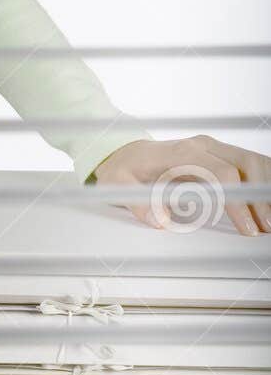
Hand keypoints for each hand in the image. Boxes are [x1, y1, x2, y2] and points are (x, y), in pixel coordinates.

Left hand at [90, 135, 270, 235]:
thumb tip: (159, 221)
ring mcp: (214, 148)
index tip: (246, 226)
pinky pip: (249, 164)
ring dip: (266, 188)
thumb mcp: (118, 187)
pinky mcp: (220, 154)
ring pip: (252, 162)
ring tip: (269, 221)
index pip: (222, 173)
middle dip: (260, 197)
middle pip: (245, 165)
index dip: (237, 201)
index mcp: (181, 153)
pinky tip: (267, 201)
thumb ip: (138, 205)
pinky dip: (263, 180)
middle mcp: (202, 146)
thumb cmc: (124, 170)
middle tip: (266, 228)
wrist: (125, 153)